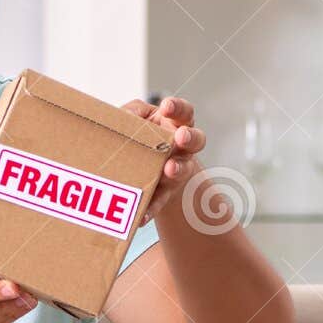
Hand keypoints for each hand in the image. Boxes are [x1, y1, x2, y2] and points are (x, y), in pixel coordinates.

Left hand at [121, 95, 207, 225]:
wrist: (137, 167)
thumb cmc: (138, 137)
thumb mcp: (132, 121)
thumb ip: (130, 114)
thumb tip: (126, 117)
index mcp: (175, 124)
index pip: (184, 112)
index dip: (178, 108)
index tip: (166, 106)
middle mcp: (182, 147)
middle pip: (196, 139)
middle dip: (189, 137)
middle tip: (180, 137)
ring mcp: (177, 170)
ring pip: (184, 169)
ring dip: (178, 168)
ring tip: (169, 170)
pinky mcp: (165, 193)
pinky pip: (160, 201)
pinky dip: (151, 208)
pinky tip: (141, 217)